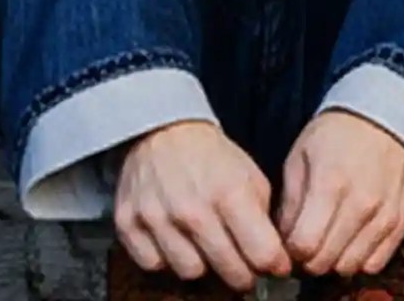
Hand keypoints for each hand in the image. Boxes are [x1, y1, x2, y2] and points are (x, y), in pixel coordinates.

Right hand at [113, 121, 291, 291]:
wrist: (163, 131)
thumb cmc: (210, 155)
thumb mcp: (250, 176)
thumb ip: (264, 217)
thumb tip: (274, 257)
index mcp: (230, 192)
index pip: (262, 253)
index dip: (274, 264)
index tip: (275, 265)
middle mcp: (192, 208)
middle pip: (230, 271)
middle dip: (244, 273)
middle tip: (244, 264)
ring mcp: (157, 218)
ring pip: (191, 272)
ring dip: (203, 263)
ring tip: (205, 245)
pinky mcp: (128, 223)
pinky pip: (154, 264)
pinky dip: (166, 258)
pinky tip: (175, 240)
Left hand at [277, 110, 403, 276]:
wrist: (386, 119)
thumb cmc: (337, 136)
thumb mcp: (300, 157)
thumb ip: (290, 202)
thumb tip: (283, 241)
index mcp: (330, 184)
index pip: (303, 246)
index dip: (289, 249)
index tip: (290, 239)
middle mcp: (361, 204)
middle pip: (325, 262)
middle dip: (308, 258)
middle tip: (307, 242)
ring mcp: (385, 215)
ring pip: (350, 267)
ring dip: (333, 261)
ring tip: (329, 240)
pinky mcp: (402, 222)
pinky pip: (376, 263)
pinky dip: (359, 259)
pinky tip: (351, 241)